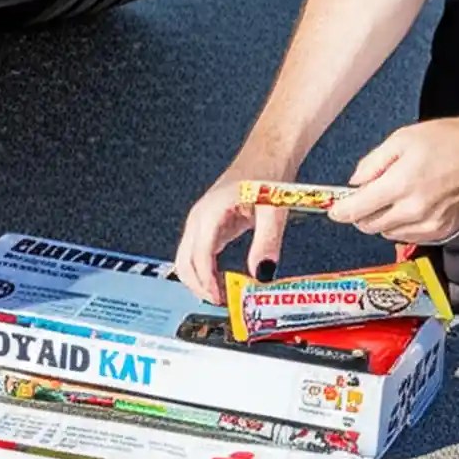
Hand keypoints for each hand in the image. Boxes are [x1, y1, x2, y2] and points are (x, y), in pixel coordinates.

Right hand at [175, 165, 293, 303]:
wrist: (266, 156)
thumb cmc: (267, 175)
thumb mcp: (273, 210)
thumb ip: (268, 242)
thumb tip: (262, 272)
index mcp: (211, 212)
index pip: (200, 254)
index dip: (207, 280)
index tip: (220, 297)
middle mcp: (199, 218)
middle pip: (185, 262)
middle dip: (198, 286)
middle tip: (220, 301)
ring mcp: (200, 223)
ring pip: (186, 260)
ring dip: (198, 281)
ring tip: (220, 294)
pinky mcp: (206, 227)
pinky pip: (196, 254)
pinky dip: (203, 271)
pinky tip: (219, 280)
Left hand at [328, 116, 458, 243]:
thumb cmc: (451, 141)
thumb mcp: (402, 139)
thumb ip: (372, 163)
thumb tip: (354, 183)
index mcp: (400, 184)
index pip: (356, 210)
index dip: (339, 211)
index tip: (334, 210)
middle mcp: (413, 209)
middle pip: (368, 225)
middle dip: (360, 214)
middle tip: (366, 197)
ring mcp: (429, 223)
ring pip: (387, 232)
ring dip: (381, 220)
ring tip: (395, 197)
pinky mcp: (442, 231)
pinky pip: (408, 236)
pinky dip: (401, 225)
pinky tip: (410, 206)